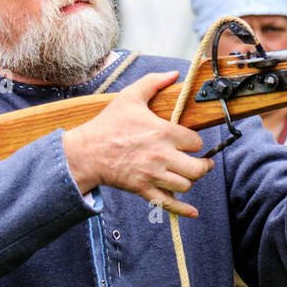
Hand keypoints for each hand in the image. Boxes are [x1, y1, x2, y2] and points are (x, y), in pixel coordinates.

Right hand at [61, 71, 213, 218]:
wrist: (84, 152)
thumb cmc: (107, 125)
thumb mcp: (129, 97)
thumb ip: (153, 82)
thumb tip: (174, 74)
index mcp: (163, 132)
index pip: (195, 142)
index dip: (195, 142)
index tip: (189, 142)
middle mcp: (161, 155)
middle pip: (197, 167)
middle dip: (202, 165)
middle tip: (200, 162)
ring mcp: (153, 174)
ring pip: (186, 184)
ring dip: (191, 180)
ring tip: (188, 174)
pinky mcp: (143, 189)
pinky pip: (168, 203)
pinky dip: (183, 210)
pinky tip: (193, 212)